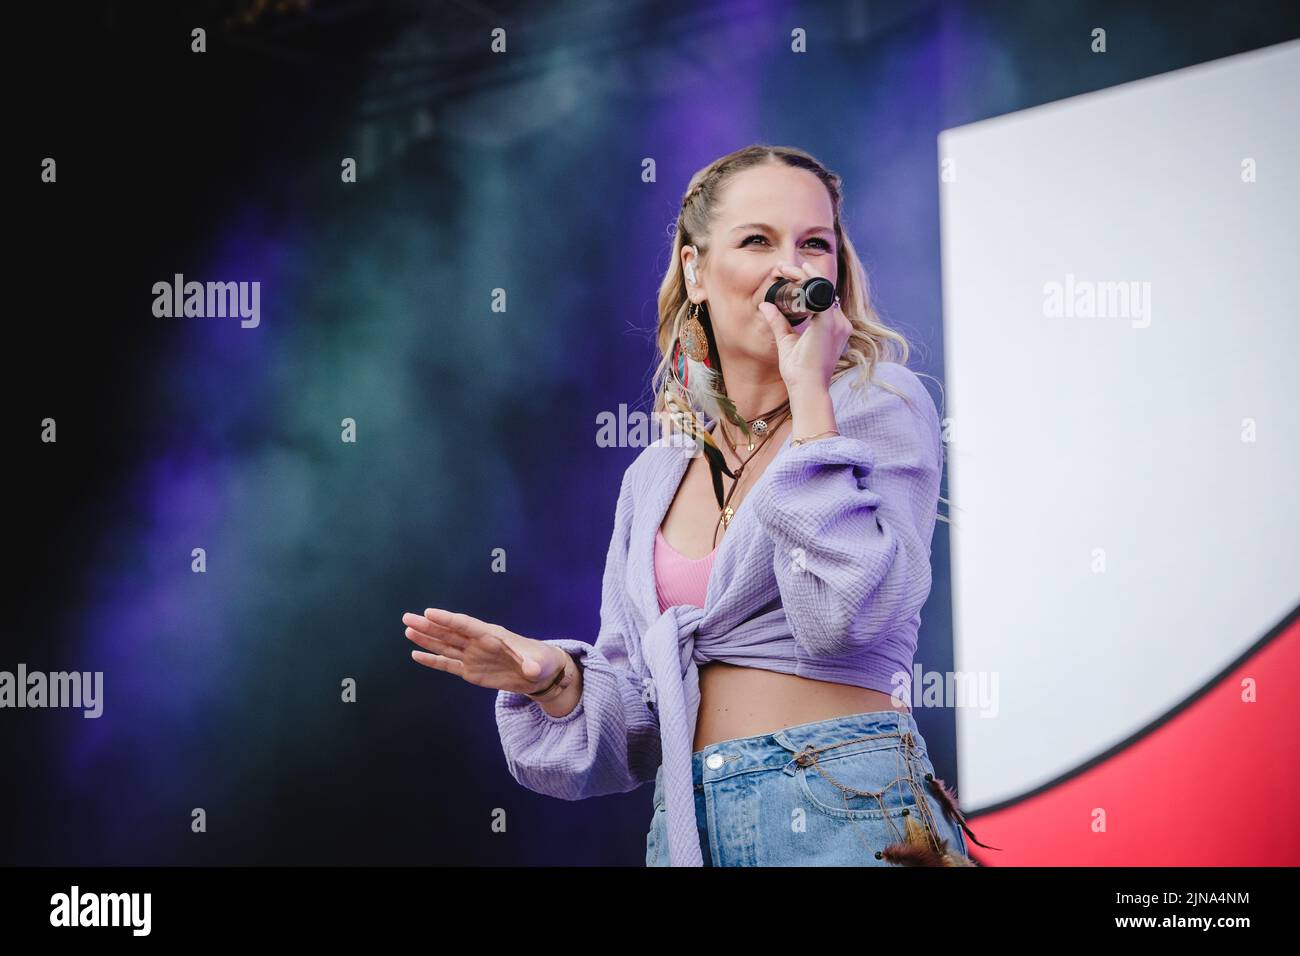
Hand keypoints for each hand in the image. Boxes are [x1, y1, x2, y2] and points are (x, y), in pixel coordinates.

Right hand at [402, 608, 569, 695]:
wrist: (541, 674)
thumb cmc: (542, 662)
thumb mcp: (540, 663)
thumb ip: (532, 665)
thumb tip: (532, 670)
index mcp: (493, 636)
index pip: (466, 625)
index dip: (448, 620)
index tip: (429, 612)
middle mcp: (479, 643)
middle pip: (450, 633)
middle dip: (429, 625)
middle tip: (407, 617)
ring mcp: (473, 656)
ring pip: (445, 646)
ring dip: (427, 638)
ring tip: (407, 630)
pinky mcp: (471, 671)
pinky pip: (448, 664)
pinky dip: (432, 660)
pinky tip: (416, 654)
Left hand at [757, 259, 852, 394]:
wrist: (807, 387)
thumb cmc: (799, 372)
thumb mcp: (786, 341)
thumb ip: (778, 323)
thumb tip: (765, 306)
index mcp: (834, 328)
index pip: (823, 299)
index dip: (808, 284)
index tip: (789, 275)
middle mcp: (839, 323)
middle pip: (823, 289)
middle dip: (803, 274)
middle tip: (782, 267)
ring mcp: (836, 322)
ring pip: (821, 287)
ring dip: (802, 273)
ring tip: (782, 267)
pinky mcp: (828, 323)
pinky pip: (818, 292)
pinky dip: (805, 280)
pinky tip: (791, 273)